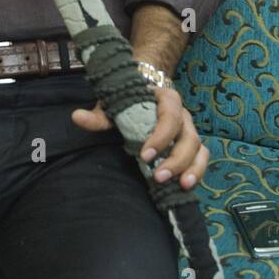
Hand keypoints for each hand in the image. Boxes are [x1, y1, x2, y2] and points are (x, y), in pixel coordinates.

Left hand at [72, 86, 208, 189]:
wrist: (142, 93)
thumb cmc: (127, 100)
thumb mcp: (112, 104)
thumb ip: (98, 115)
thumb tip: (77, 117)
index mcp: (166, 98)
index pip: (170, 115)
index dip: (161, 136)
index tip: (144, 155)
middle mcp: (183, 114)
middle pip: (189, 136)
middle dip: (175, 159)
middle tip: (158, 176)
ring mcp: (189, 129)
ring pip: (198, 148)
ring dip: (191, 168)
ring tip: (181, 185)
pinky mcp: (191, 144)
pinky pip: (201, 157)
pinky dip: (197, 171)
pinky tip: (186, 186)